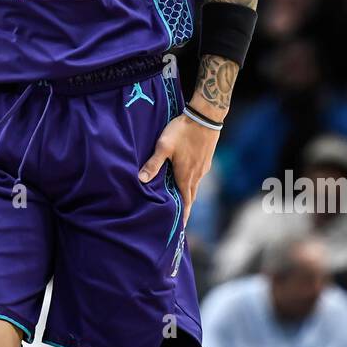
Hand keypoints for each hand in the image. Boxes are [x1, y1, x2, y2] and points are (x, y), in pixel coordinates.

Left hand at [139, 112, 220, 229]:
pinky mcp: (205, 160)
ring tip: (181, 203)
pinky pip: (198, 178)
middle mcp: (197, 176)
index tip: (181, 229)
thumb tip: (141, 180)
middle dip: (185, 210)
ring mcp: (203, 168)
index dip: (183, 216)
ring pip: (194, 187)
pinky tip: (185, 180)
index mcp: (186, 176)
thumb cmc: (183, 131)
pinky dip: (191, 184)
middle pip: (191, 197)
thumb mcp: (164, 146)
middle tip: (179, 220)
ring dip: (188, 196)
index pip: (186, 203)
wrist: (205, 117)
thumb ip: (153, 163)